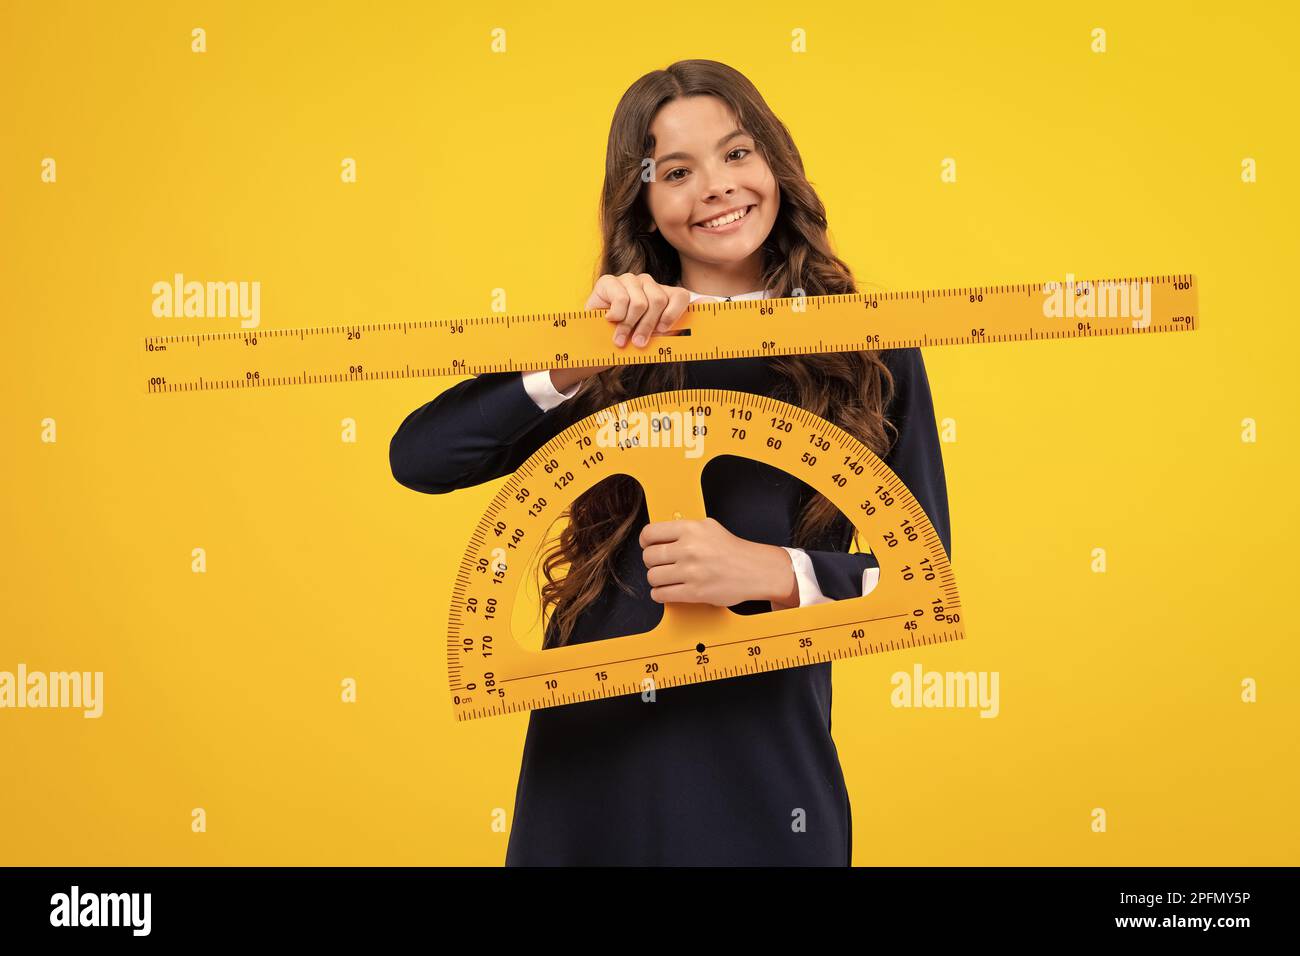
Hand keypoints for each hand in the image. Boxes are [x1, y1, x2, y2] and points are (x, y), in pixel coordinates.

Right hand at [589, 272, 691, 347]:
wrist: (598, 346)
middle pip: (658, 300)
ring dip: (628, 326)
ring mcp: (628, 280)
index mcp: (663, 295)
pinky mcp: (609, 281)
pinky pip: (621, 299)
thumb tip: (711, 302)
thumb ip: (680, 324)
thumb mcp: (657, 338)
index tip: (661, 331)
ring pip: (639, 302)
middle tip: (637, 342)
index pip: (680, 296)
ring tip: (620, 338)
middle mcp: (648, 283)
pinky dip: (616, 316)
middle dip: (647, 326)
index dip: (673, 315)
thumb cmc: (630, 341)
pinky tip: (609, 320)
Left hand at [639, 516, 799, 608]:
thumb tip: (658, 535)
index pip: (650, 533)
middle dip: (651, 562)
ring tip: (666, 577)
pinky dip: (660, 594)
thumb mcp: (708, 527)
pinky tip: (667, 589)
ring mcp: (691, 571)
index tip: (648, 546)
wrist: (755, 570)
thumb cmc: (732, 550)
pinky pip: (661, 594)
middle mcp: (689, 549)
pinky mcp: (694, 592)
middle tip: (660, 563)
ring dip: (656, 579)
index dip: (645, 541)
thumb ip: (683, 529)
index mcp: (691, 529)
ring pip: (652, 577)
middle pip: (648, 557)